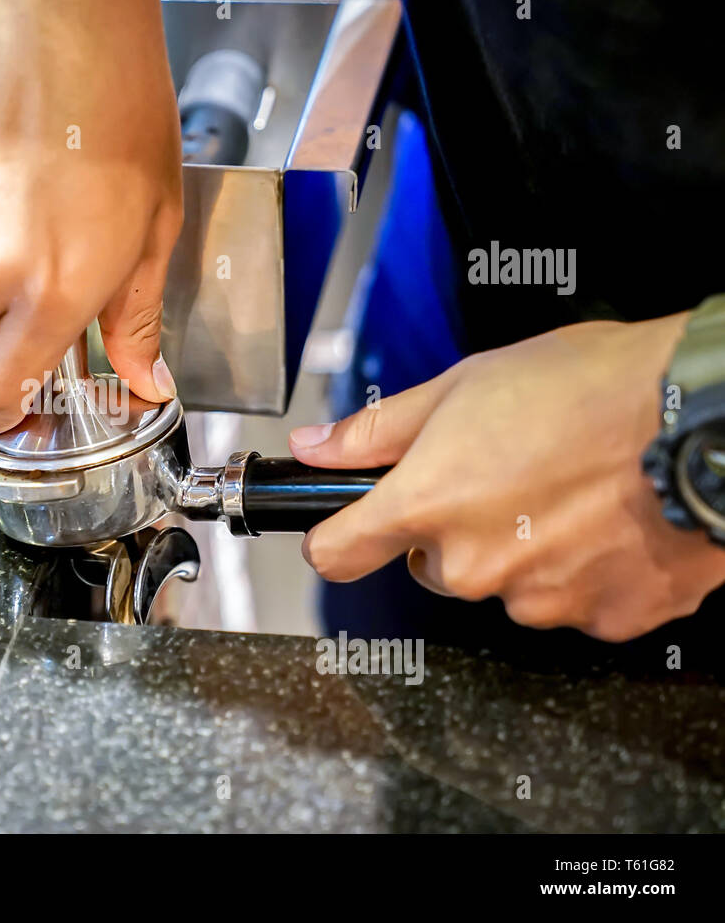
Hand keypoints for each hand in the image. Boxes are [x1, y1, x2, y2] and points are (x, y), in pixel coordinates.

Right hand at [0, 0, 182, 435]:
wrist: (59, 15)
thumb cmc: (118, 104)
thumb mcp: (153, 224)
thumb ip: (136, 317)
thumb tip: (140, 379)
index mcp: (52, 289)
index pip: (0, 391)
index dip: (4, 408)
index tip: (8, 408)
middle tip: (2, 339)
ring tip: (9, 232)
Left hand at [290, 314, 724, 641]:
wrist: (703, 414)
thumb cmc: (591, 388)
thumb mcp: (462, 385)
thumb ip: (378, 431)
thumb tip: (317, 448)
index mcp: (427, 505)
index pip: (337, 554)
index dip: (335, 538)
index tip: (341, 531)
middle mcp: (475, 567)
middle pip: (434, 565)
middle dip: (457, 529)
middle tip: (506, 475)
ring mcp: (542, 599)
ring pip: (506, 585)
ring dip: (524, 551)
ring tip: (569, 491)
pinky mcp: (606, 618)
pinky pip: (575, 602)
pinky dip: (586, 570)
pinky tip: (609, 522)